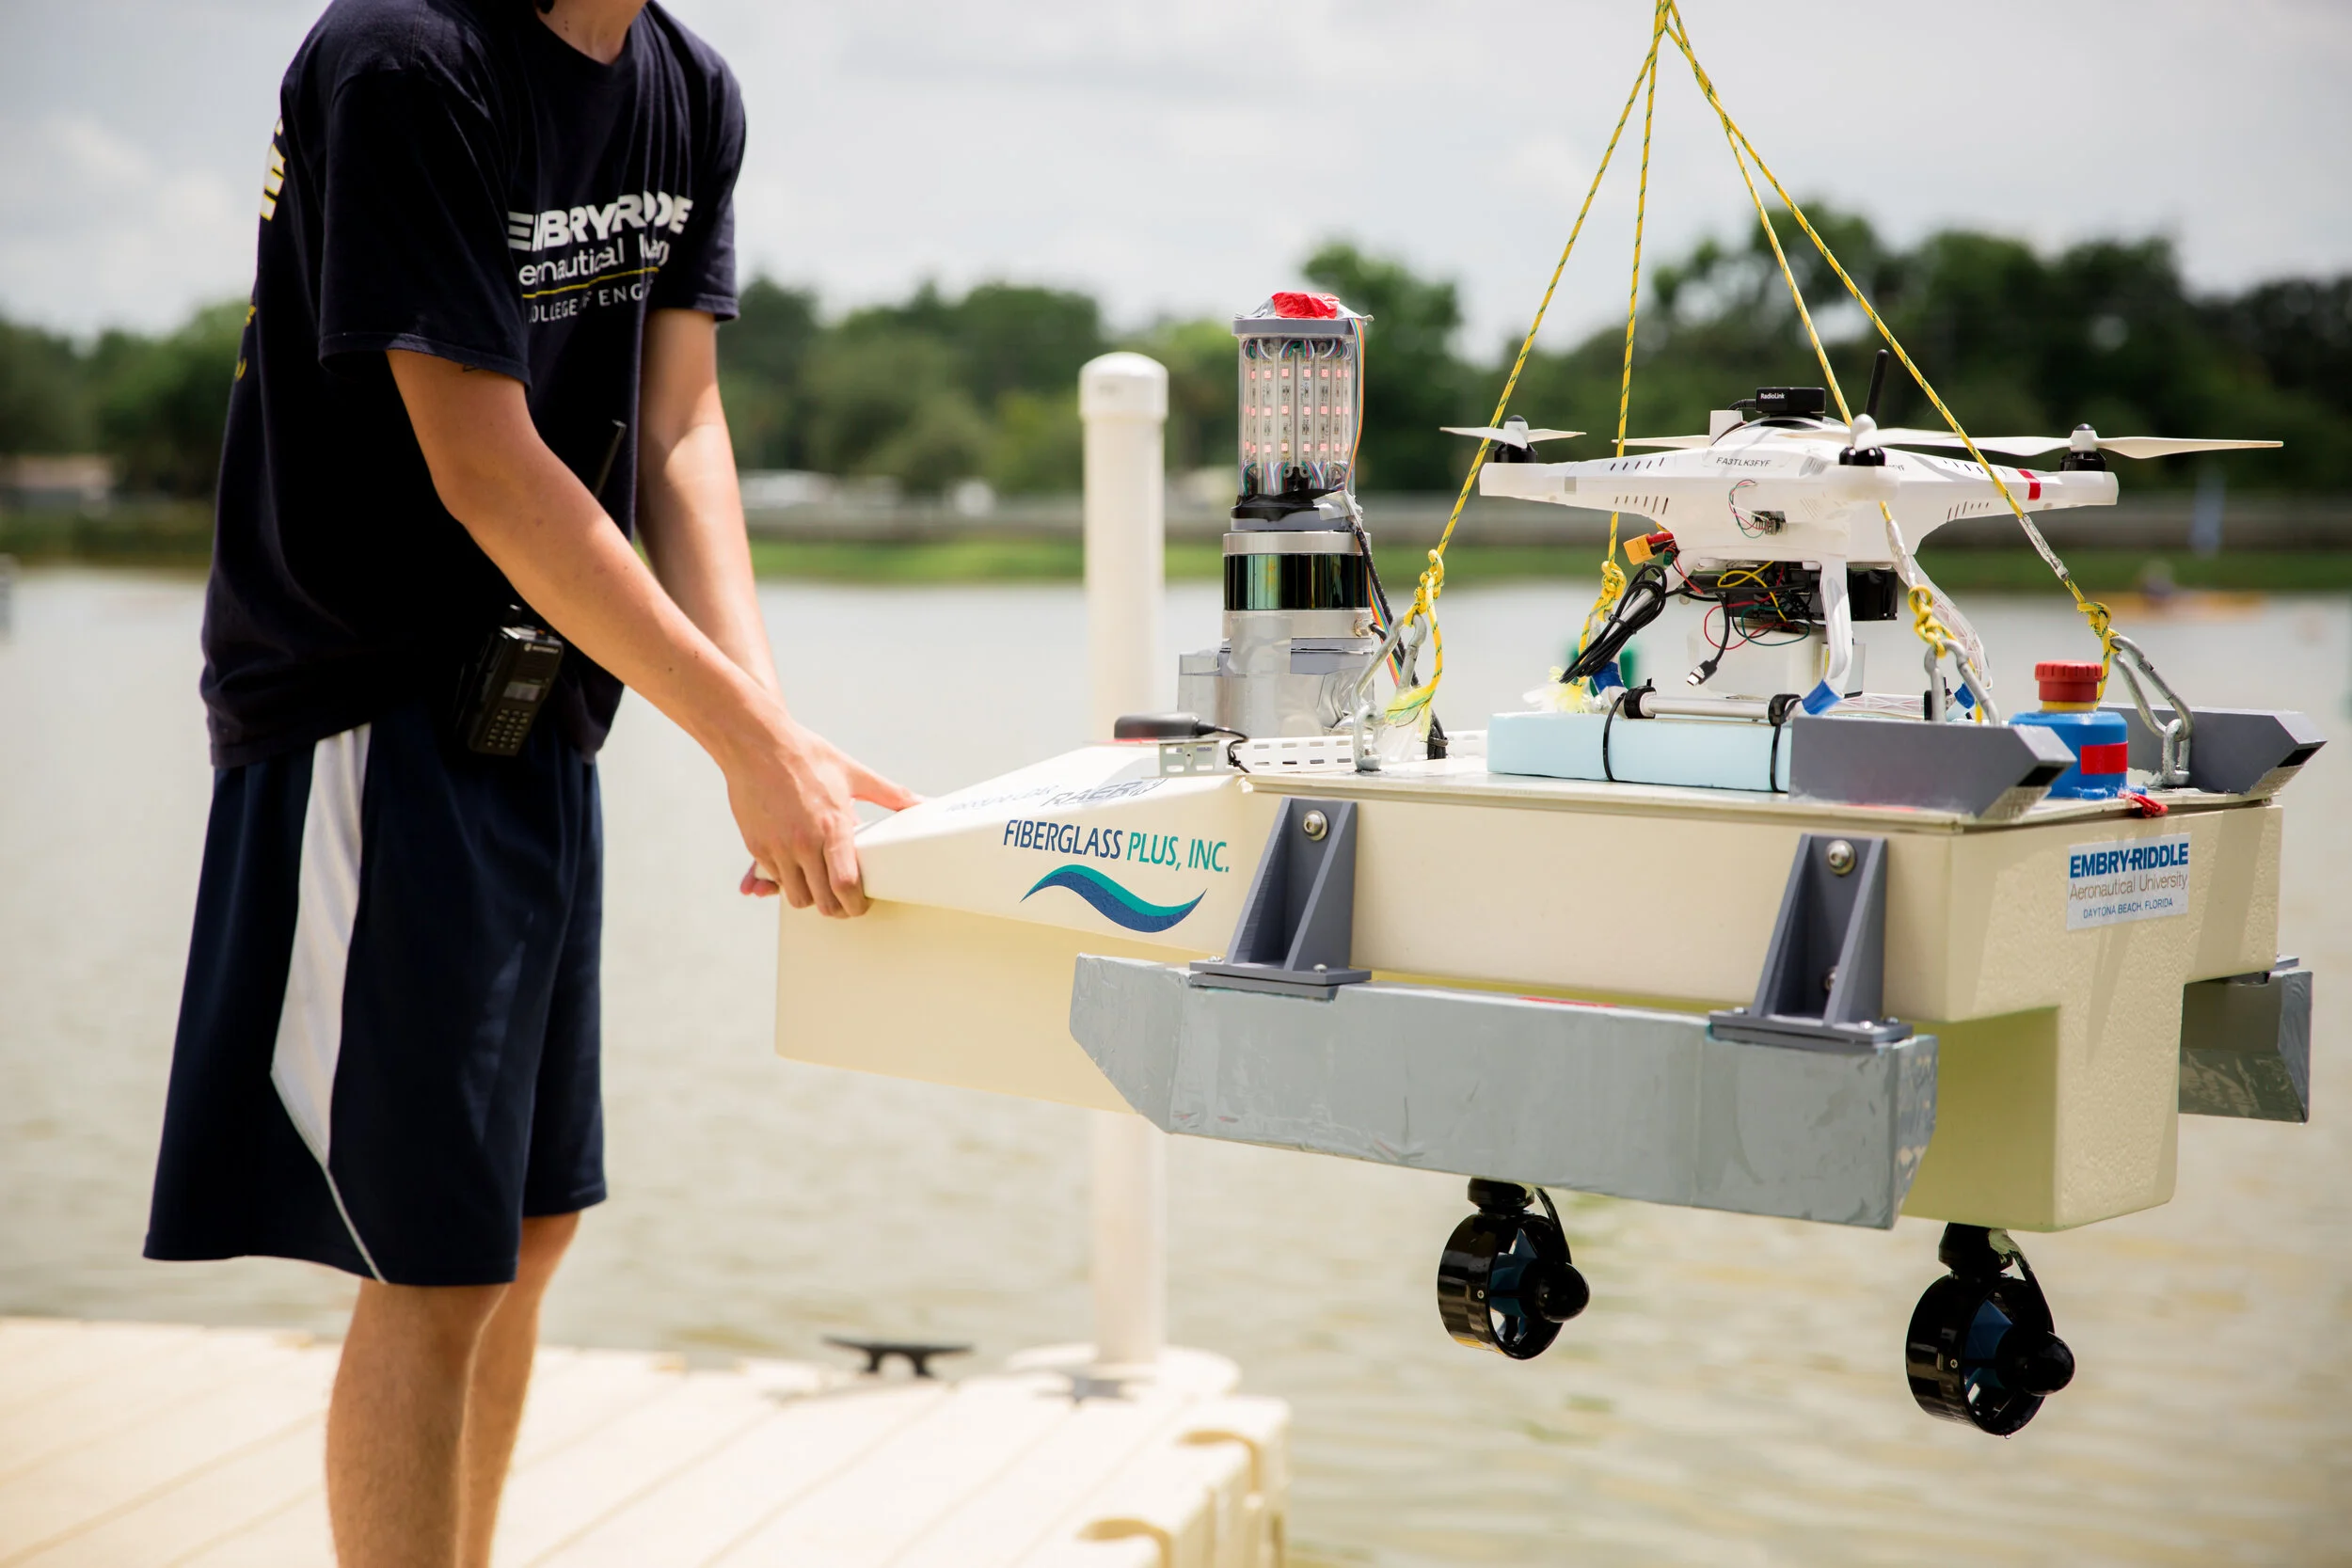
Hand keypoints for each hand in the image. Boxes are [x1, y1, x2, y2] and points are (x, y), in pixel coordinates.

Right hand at [724, 715, 916, 914]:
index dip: (856, 904)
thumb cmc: (805, 755)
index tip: (861, 904)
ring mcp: (777, 847)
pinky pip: (774, 879)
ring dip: (811, 897)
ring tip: (821, 886)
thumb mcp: (853, 773)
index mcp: (832, 826)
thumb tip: (921, 802)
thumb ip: (890, 794)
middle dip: (837, 908)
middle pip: (822, 901)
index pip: (845, 884)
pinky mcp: (756, 846)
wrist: (755, 743)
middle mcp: (803, 842)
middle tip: (845, 902)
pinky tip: (798, 869)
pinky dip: (787, 881)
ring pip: (796, 897)